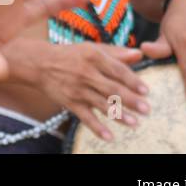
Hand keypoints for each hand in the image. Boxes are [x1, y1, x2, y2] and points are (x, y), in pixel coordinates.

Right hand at [24, 40, 147, 140]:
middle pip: (111, 89)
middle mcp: (85, 73)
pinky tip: (109, 137)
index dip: (132, 81)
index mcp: (93, 56)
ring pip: (101, 104)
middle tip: (146, 109)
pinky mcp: (70, 102)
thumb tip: (139, 53)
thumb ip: (116, 52)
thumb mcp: (91, 48)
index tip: (146, 91)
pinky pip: (85, 117)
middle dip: (130, 100)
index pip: (117, 70)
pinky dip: (97, 128)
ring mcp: (77, 89)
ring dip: (118, 115)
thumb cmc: (70, 55)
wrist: (39, 64)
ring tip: (134, 123)